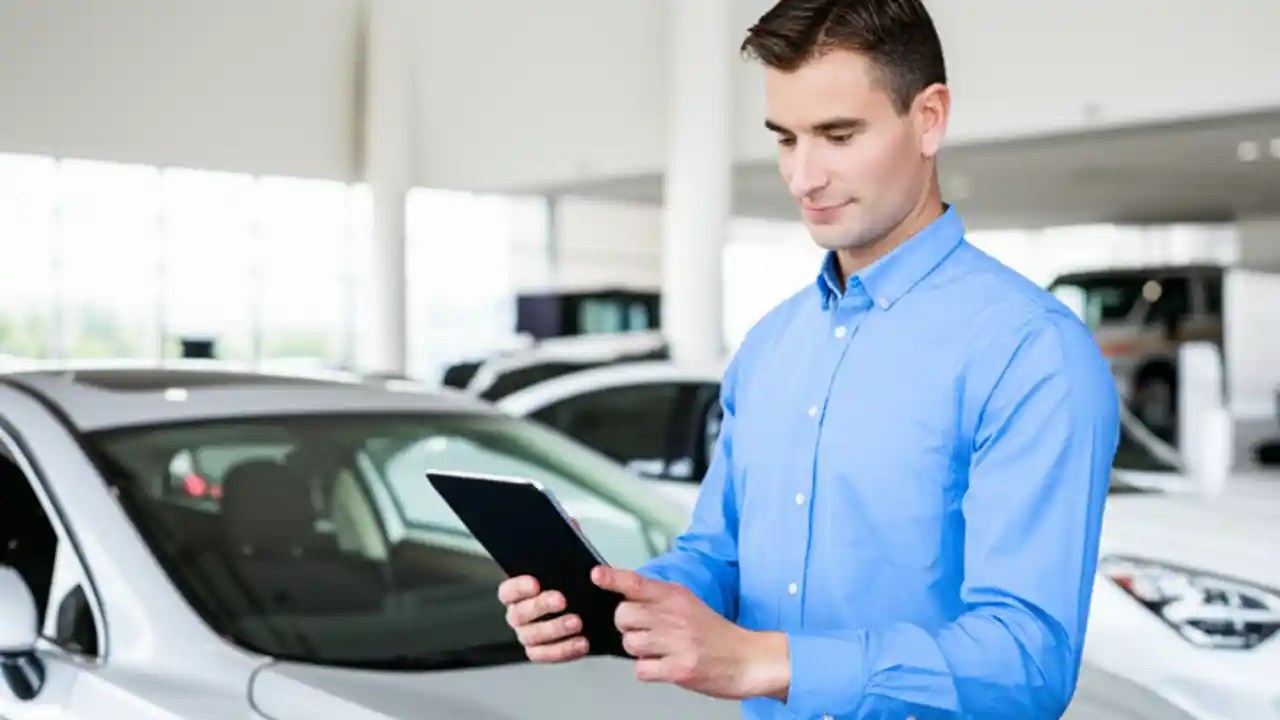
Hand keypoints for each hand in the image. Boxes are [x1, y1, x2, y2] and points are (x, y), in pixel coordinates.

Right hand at [497, 575, 589, 662]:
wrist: (592, 609)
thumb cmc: (573, 589)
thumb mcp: (570, 575)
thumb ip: (566, 571)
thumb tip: (578, 570)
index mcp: (518, 594)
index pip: (508, 591)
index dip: (518, 588)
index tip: (536, 584)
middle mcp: (518, 615)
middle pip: (518, 614)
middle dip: (540, 606)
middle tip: (561, 600)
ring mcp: (527, 635)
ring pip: (531, 636)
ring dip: (554, 629)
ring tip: (577, 622)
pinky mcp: (540, 652)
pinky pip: (546, 655)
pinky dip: (564, 649)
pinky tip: (582, 642)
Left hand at [591, 565, 789, 700]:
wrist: (746, 659)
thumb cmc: (714, 633)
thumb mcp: (688, 604)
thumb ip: (657, 599)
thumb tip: (624, 597)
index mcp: (675, 596)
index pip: (637, 582)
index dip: (612, 578)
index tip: (596, 574)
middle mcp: (674, 616)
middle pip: (623, 616)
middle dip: (627, 626)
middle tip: (644, 630)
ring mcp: (677, 643)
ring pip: (629, 643)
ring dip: (638, 650)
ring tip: (659, 649)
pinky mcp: (679, 669)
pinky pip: (642, 669)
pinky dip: (649, 670)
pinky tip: (665, 665)